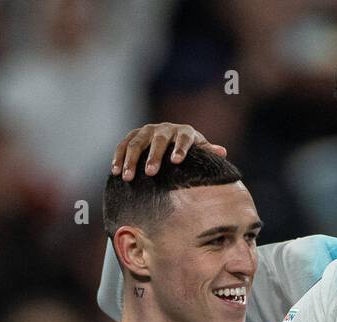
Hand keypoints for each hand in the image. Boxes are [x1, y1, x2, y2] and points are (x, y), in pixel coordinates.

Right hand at [112, 122, 226, 178]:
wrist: (173, 142)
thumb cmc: (191, 152)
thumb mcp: (200, 152)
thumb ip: (208, 152)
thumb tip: (222, 152)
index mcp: (184, 132)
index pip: (184, 138)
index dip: (180, 148)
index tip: (177, 161)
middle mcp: (164, 128)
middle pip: (158, 140)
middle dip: (154, 156)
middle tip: (151, 173)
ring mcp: (147, 131)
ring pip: (137, 142)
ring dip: (131, 160)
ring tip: (128, 178)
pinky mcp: (133, 136)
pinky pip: (124, 144)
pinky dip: (118, 157)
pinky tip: (115, 171)